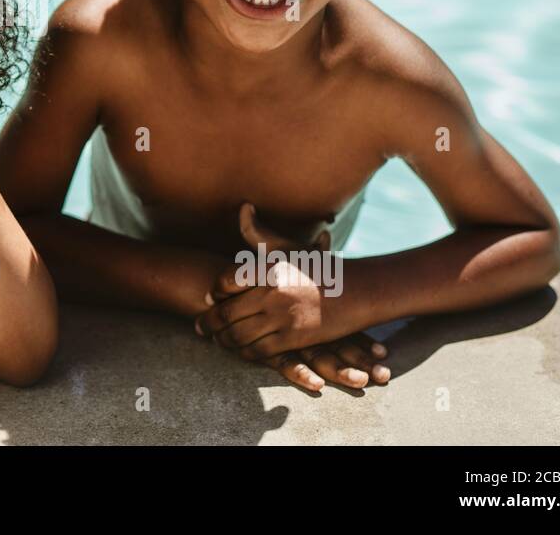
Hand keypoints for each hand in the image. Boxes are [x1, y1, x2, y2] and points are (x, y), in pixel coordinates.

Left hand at [196, 202, 387, 389]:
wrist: (359, 292)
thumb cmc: (320, 267)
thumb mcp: (289, 247)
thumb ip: (260, 232)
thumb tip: (242, 207)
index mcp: (268, 267)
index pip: (226, 280)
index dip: (213, 292)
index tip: (209, 299)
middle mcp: (272, 291)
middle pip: (226, 312)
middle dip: (209, 322)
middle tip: (200, 326)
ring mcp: (282, 317)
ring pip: (238, 335)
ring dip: (223, 340)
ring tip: (217, 340)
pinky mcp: (293, 338)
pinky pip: (258, 350)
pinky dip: (244, 352)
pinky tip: (241, 350)